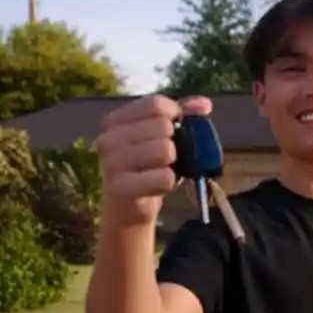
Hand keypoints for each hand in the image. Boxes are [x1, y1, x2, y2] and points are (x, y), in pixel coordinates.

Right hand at [94, 94, 212, 227]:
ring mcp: (111, 162)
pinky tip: (157, 187)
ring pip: (165, 150)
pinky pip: (164, 177)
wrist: (129, 208)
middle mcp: (108, 138)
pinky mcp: (120, 187)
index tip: (175, 130)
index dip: (175, 116)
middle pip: (163, 126)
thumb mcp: (165, 137)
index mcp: (115, 120)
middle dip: (175, 145)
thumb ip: (184, 116)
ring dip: (173, 165)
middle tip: (165, 159)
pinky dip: (169, 183)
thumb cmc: (149, 167)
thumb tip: (205, 104)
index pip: (156, 104)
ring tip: (160, 171)